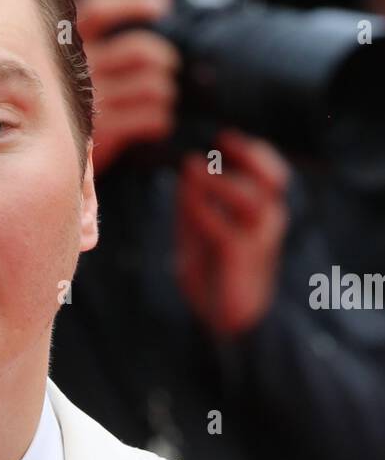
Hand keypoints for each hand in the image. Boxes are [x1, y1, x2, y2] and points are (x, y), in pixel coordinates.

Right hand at [75, 0, 179, 174]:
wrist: (42, 162)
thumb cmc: (60, 112)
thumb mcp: (66, 73)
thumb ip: (92, 51)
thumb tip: (146, 30)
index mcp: (66, 48)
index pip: (100, 11)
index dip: (133, 3)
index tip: (162, 6)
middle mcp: (78, 71)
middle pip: (140, 51)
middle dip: (164, 59)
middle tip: (168, 68)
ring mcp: (91, 102)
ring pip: (152, 85)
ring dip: (165, 93)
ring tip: (163, 100)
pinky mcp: (104, 133)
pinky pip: (151, 117)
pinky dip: (161, 120)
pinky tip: (158, 124)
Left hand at [175, 130, 289, 336]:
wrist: (227, 322)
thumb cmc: (215, 278)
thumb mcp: (198, 235)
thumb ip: (192, 207)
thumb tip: (186, 173)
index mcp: (262, 216)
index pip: (271, 174)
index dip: (252, 152)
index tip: (224, 138)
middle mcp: (267, 224)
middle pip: (273, 178)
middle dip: (248, 156)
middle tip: (221, 143)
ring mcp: (259, 241)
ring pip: (250, 199)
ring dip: (219, 182)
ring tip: (192, 171)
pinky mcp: (243, 259)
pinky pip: (225, 229)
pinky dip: (203, 213)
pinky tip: (187, 206)